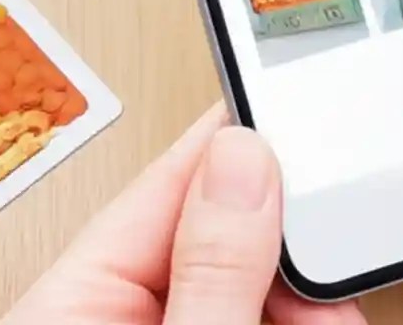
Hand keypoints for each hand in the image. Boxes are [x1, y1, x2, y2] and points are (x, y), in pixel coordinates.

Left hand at [2, 106, 365, 324]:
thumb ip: (212, 268)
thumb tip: (242, 161)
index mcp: (67, 305)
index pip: (159, 187)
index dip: (232, 140)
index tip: (289, 100)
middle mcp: (109, 315)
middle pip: (216, 233)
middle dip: (286, 242)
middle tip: (334, 255)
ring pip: (249, 280)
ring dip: (306, 295)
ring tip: (335, 313)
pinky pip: (261, 314)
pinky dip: (304, 318)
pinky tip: (328, 321)